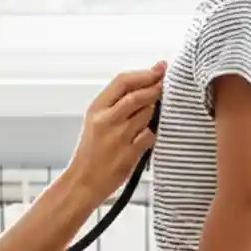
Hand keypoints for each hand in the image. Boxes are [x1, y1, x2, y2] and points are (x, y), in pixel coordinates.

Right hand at [64, 63, 164, 201]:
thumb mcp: (95, 122)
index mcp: (96, 109)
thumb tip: (144, 84)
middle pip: (137, 95)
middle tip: (167, 84)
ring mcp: (118, 138)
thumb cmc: (91, 151)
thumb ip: (116, 104)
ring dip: (155, 111)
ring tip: (153, 113)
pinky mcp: (129, 154)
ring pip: (147, 114)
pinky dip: (153, 133)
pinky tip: (148, 135)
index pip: (122, 82)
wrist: (83, 181)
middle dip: (156, 87)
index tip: (159, 68)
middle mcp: (105, 121)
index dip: (144, 73)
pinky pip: (150, 136)